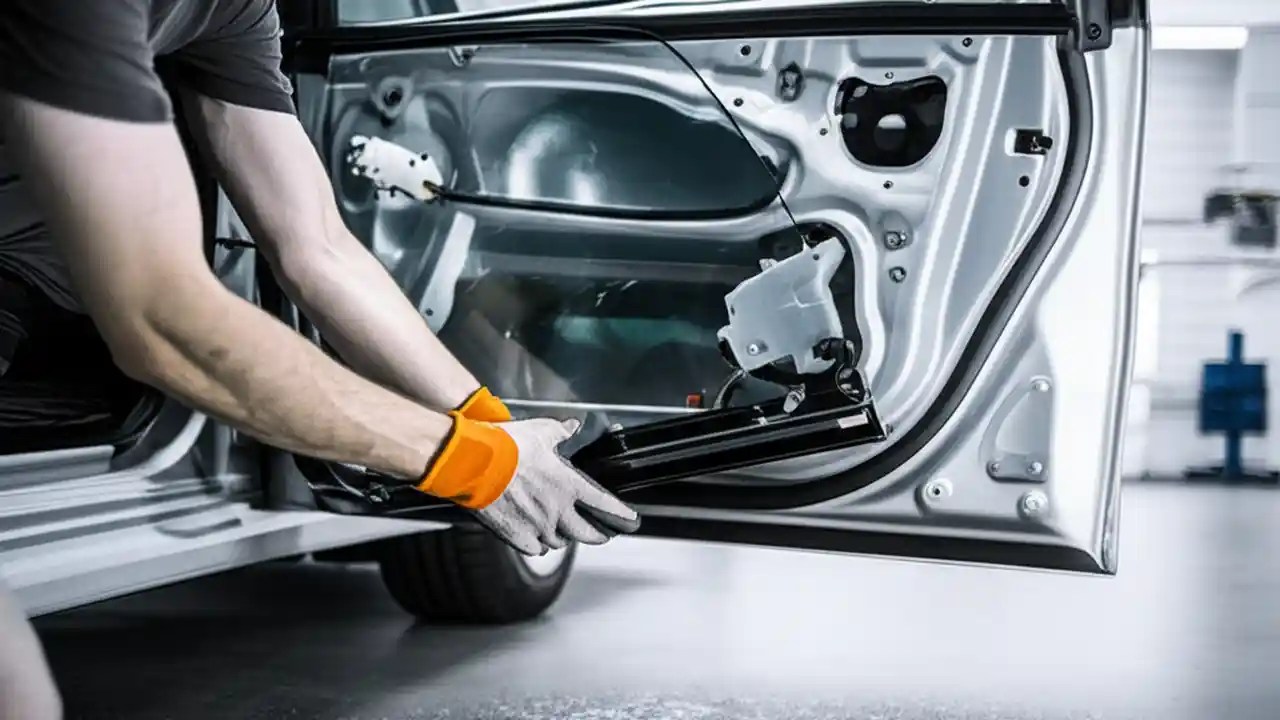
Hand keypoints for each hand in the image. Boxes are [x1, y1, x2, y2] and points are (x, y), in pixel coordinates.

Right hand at [473, 418, 640, 555]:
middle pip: (586, 534)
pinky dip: (538, 544)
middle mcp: (557, 510)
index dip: (621, 515)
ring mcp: (537, 526)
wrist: (475, 463)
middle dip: (597, 536)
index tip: (631, 521)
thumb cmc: (509, 445)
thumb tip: (573, 426)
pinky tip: (536, 538)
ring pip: (558, 541)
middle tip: (601, 535)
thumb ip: (561, 432)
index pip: (604, 505)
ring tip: (562, 531)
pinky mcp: (516, 536)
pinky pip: (535, 548)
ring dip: (562, 536)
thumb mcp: (541, 431)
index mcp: (569, 486)